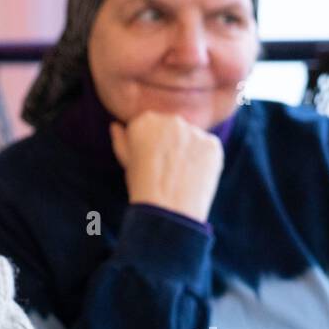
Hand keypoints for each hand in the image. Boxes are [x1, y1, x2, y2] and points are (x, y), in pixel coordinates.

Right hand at [109, 110, 223, 221]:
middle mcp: (170, 119)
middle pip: (172, 127)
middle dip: (171, 142)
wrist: (168, 209)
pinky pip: (209, 148)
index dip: (150, 144)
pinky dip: (205, 160)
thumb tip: (115, 125)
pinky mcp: (212, 143)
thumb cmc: (142, 186)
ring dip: (189, 150)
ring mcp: (194, 130)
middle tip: (168, 169)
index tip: (149, 162)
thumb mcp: (125, 161)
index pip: (150, 124)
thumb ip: (121, 139)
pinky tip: (195, 176)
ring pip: (192, 137)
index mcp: (145, 120)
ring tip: (182, 175)